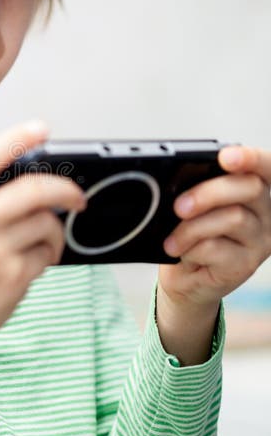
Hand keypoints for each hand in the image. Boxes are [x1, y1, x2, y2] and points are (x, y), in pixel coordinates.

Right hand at [0, 121, 85, 410]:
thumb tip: (23, 175)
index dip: (17, 138)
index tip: (41, 129)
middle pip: (34, 189)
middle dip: (65, 189)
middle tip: (75, 196)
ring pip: (46, 223)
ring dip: (51, 233)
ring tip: (36, 246)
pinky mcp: (10, 279)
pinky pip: (46, 254)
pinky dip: (45, 257)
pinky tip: (24, 267)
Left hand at [155, 144, 270, 363]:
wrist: (185, 278)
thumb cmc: (190, 235)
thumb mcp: (193, 208)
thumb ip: (196, 188)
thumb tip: (177, 178)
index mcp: (255, 191)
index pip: (265, 166)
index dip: (250, 158)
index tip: (226, 157)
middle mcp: (265, 213)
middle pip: (248, 188)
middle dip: (208, 193)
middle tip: (179, 206)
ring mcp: (259, 241)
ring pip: (231, 218)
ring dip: (192, 228)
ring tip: (173, 239)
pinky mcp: (246, 265)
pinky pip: (216, 248)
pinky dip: (191, 249)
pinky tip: (184, 254)